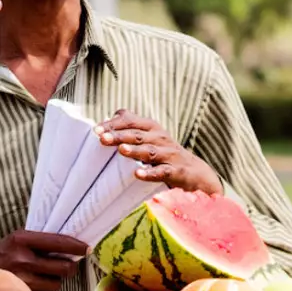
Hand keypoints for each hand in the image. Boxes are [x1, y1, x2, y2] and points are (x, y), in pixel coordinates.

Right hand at [0, 230, 87, 290]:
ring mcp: (21, 279)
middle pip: (63, 267)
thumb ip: (38, 243)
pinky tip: (31, 288)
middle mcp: (22, 258)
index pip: (59, 241)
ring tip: (40, 277)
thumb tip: (71, 245)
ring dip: (54, 282)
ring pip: (56, 284)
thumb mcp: (15, 242)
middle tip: (66, 266)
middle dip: (68, 268)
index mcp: (22, 240)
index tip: (87, 248)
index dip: (76, 246)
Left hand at [97, 110, 222, 194]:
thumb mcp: (151, 136)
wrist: (195, 172)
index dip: (114, 124)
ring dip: (135, 151)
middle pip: (137, 135)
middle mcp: (160, 138)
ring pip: (150, 152)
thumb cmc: (166, 153)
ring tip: (121, 150)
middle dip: (119, 136)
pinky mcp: (176, 171)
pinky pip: (162, 172)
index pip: (131, 121)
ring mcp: (169, 155)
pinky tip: (137, 174)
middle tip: (102, 138)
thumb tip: (109, 117)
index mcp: (152, 128)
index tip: (96, 130)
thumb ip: (132, 126)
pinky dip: (150, 173)